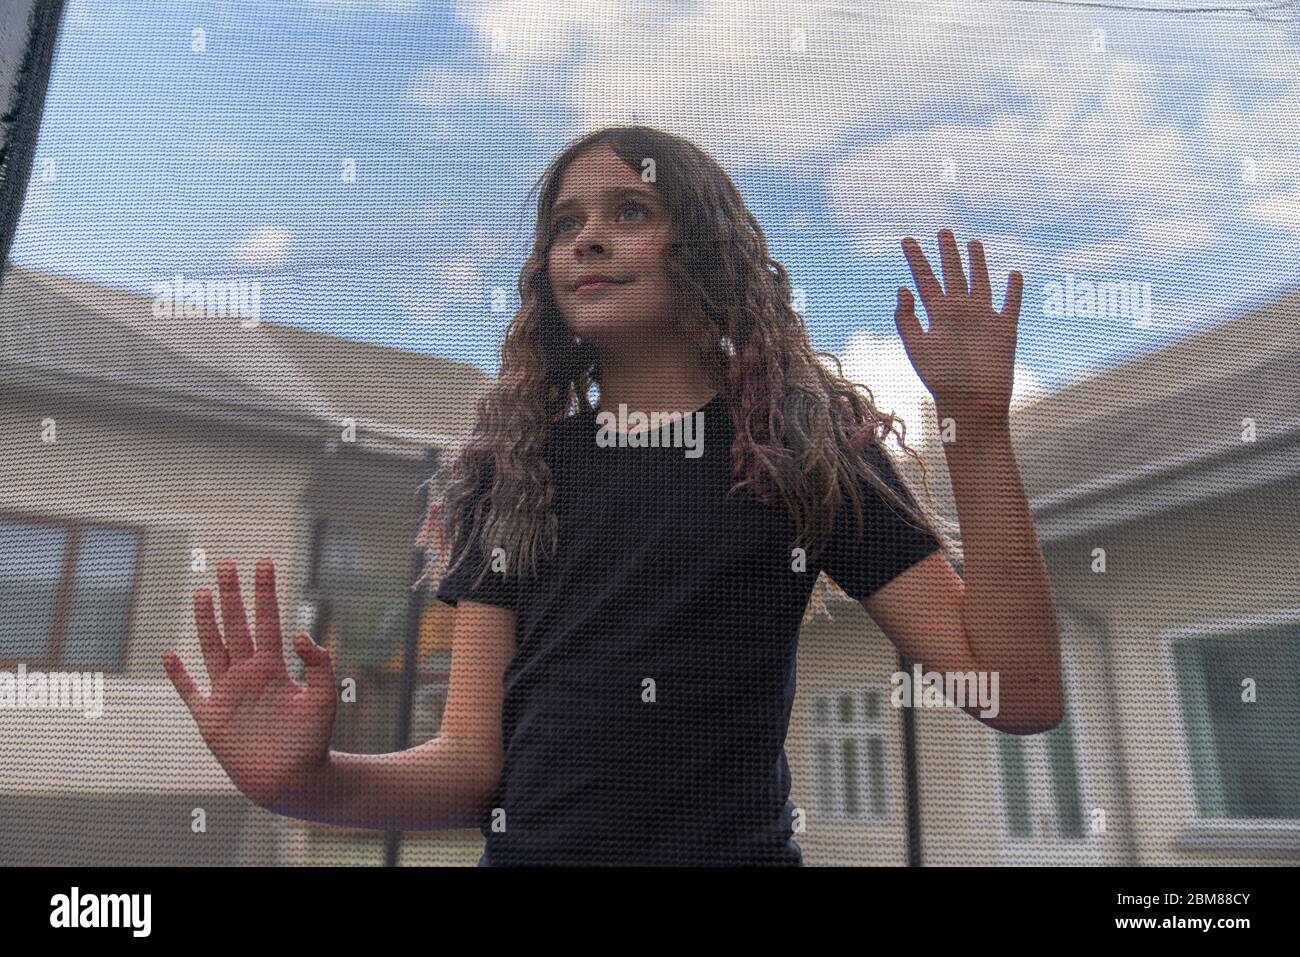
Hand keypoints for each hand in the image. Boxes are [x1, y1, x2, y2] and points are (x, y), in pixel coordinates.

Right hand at [163, 557, 337, 810]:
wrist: (293, 781)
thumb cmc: (313, 742)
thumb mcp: (324, 698)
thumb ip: (318, 663)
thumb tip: (298, 632)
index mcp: (275, 668)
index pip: (268, 620)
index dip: (265, 592)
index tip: (263, 562)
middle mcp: (249, 674)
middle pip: (237, 626)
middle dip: (233, 594)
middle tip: (227, 562)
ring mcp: (228, 694)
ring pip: (213, 648)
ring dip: (206, 620)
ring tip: (202, 591)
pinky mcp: (211, 719)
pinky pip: (190, 692)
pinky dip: (178, 675)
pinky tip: (169, 654)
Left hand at [896, 228, 1022, 424]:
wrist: (973, 402)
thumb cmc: (942, 379)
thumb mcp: (918, 347)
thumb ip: (907, 319)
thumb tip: (903, 288)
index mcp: (936, 315)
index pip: (924, 280)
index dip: (916, 259)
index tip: (906, 239)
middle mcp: (959, 312)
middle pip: (952, 274)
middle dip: (947, 252)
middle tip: (943, 231)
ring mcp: (983, 318)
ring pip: (980, 282)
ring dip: (977, 263)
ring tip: (973, 243)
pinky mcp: (1006, 328)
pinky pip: (1011, 304)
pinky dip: (1013, 289)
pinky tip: (1013, 274)